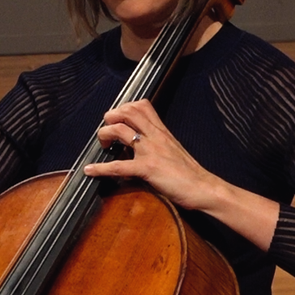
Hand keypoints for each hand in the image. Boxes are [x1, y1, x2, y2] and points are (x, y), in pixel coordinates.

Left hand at [84, 99, 277, 250]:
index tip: (117, 118)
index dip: (124, 107)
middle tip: (107, 131)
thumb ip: (158, 142)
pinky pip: (118, 166)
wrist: (205, 188)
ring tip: (102, 145)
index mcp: (162, 132)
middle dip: (110, 118)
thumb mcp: (173, 149)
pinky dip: (100, 168)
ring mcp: (151, 151)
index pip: (142, 105)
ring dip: (103, 135)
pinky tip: (90, 170)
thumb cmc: (190, 173)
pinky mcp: (148, 168)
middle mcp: (155, 137)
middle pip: (128, 112)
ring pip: (120, 131)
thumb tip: (141, 141)